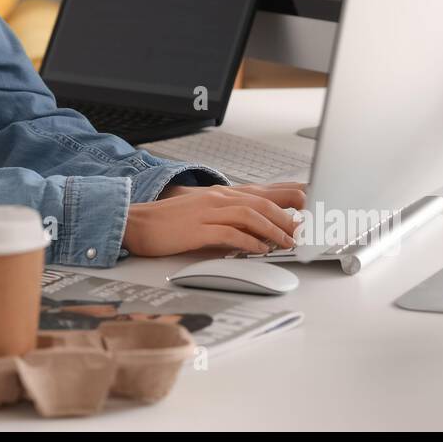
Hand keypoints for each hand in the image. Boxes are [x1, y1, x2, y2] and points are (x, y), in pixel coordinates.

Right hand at [121, 182, 307, 257]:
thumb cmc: (168, 223)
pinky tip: (259, 250)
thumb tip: (254, 235)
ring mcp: (206, 212)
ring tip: (286, 242)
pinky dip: (248, 242)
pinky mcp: (197, 229)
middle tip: (302, 229)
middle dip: (285, 215)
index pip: (259, 191)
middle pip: (259, 201)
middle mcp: (215, 198)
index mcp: (218, 194)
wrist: (137, 223)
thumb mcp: (203, 215)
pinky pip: (229, 234)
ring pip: (249, 215)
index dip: (284, 197)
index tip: (305, 205)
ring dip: (272, 229)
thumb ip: (227, 221)